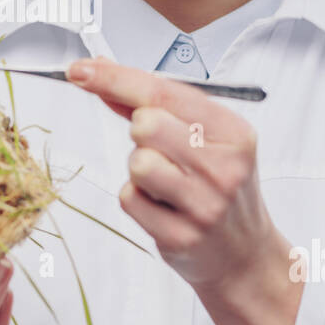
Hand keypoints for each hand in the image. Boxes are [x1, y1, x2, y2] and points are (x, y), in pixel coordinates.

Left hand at [68, 56, 280, 294]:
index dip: (115, 78)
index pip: (163, 92)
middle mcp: (224, 167)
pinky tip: (163, 207)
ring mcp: (205, 205)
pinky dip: (136, 199)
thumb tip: (102, 71)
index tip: (80, 70)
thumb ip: (155, 105)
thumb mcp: (206, 139)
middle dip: (140, 133)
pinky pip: (129, 198)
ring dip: (139, 169)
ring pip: (137, 163)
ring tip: (165, 183)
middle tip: (161, 151)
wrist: (244, 254)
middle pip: (146, 125)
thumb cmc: (218, 186)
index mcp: (234, 133)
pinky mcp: (181, 237)